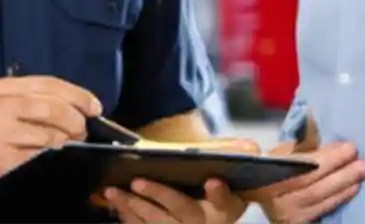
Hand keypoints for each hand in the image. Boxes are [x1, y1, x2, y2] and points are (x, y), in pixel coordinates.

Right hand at [0, 76, 101, 189]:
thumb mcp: (10, 106)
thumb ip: (40, 101)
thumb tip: (82, 107)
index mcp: (7, 88)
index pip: (51, 84)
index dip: (78, 95)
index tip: (95, 107)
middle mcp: (2, 104)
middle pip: (53, 107)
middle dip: (75, 120)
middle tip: (82, 131)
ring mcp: (0, 129)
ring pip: (50, 133)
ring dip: (66, 141)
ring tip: (67, 143)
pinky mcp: (2, 154)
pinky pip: (39, 154)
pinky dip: (51, 155)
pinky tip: (49, 155)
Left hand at [96, 138, 259, 222]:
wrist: (205, 212)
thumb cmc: (212, 184)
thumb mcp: (226, 173)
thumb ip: (231, 158)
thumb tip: (251, 148)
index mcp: (226, 209)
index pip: (226, 201)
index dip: (220, 193)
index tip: (213, 181)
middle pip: (183, 211)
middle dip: (159, 195)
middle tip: (138, 181)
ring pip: (157, 222)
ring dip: (133, 206)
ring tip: (113, 190)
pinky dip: (126, 215)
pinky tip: (114, 200)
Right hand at [248, 141, 364, 223]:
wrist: (268, 195)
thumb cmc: (277, 167)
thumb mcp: (284, 150)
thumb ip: (300, 138)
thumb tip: (312, 115)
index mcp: (267, 171)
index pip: (300, 164)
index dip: (326, 157)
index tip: (348, 147)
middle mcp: (273, 195)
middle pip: (311, 183)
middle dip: (340, 172)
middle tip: (362, 161)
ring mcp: (285, 212)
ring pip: (319, 198)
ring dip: (344, 185)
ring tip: (362, 172)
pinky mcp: (297, 222)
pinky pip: (321, 210)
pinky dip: (339, 199)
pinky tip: (353, 188)